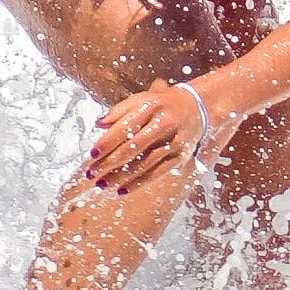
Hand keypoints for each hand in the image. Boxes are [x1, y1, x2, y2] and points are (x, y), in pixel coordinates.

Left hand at [86, 79, 229, 193]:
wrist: (198, 107)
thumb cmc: (162, 104)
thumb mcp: (142, 99)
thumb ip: (119, 111)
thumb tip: (98, 124)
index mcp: (150, 106)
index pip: (124, 126)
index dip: (107, 142)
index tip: (92, 154)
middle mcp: (163, 123)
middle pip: (132, 148)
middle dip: (109, 163)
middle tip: (91, 174)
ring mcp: (174, 141)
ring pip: (143, 164)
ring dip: (120, 177)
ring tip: (102, 185)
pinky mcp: (180, 156)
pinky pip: (157, 173)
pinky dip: (138, 183)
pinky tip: (122, 190)